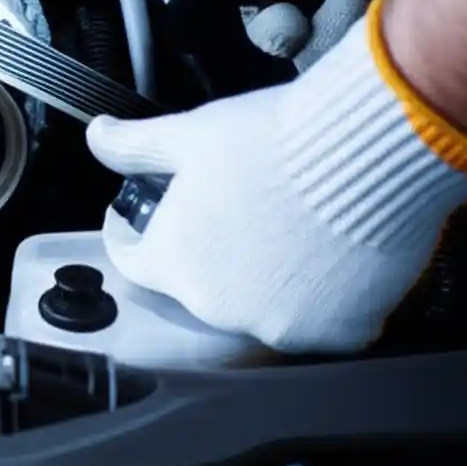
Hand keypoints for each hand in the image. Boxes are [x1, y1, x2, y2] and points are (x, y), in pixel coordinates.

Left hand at [86, 0, 466, 352]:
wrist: (369, 148)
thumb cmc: (274, 139)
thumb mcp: (191, 134)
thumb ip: (136, 145)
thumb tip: (97, 136)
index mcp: (174, 264)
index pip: (134, 262)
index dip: (132, 235)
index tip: (139, 218)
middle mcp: (220, 307)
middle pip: (200, 282)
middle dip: (207, 248)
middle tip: (232, 208)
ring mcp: (281, 325)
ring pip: (262, 304)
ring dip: (264, 275)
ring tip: (283, 225)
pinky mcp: (339, 331)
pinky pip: (322, 320)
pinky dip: (322, 296)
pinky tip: (327, 254)